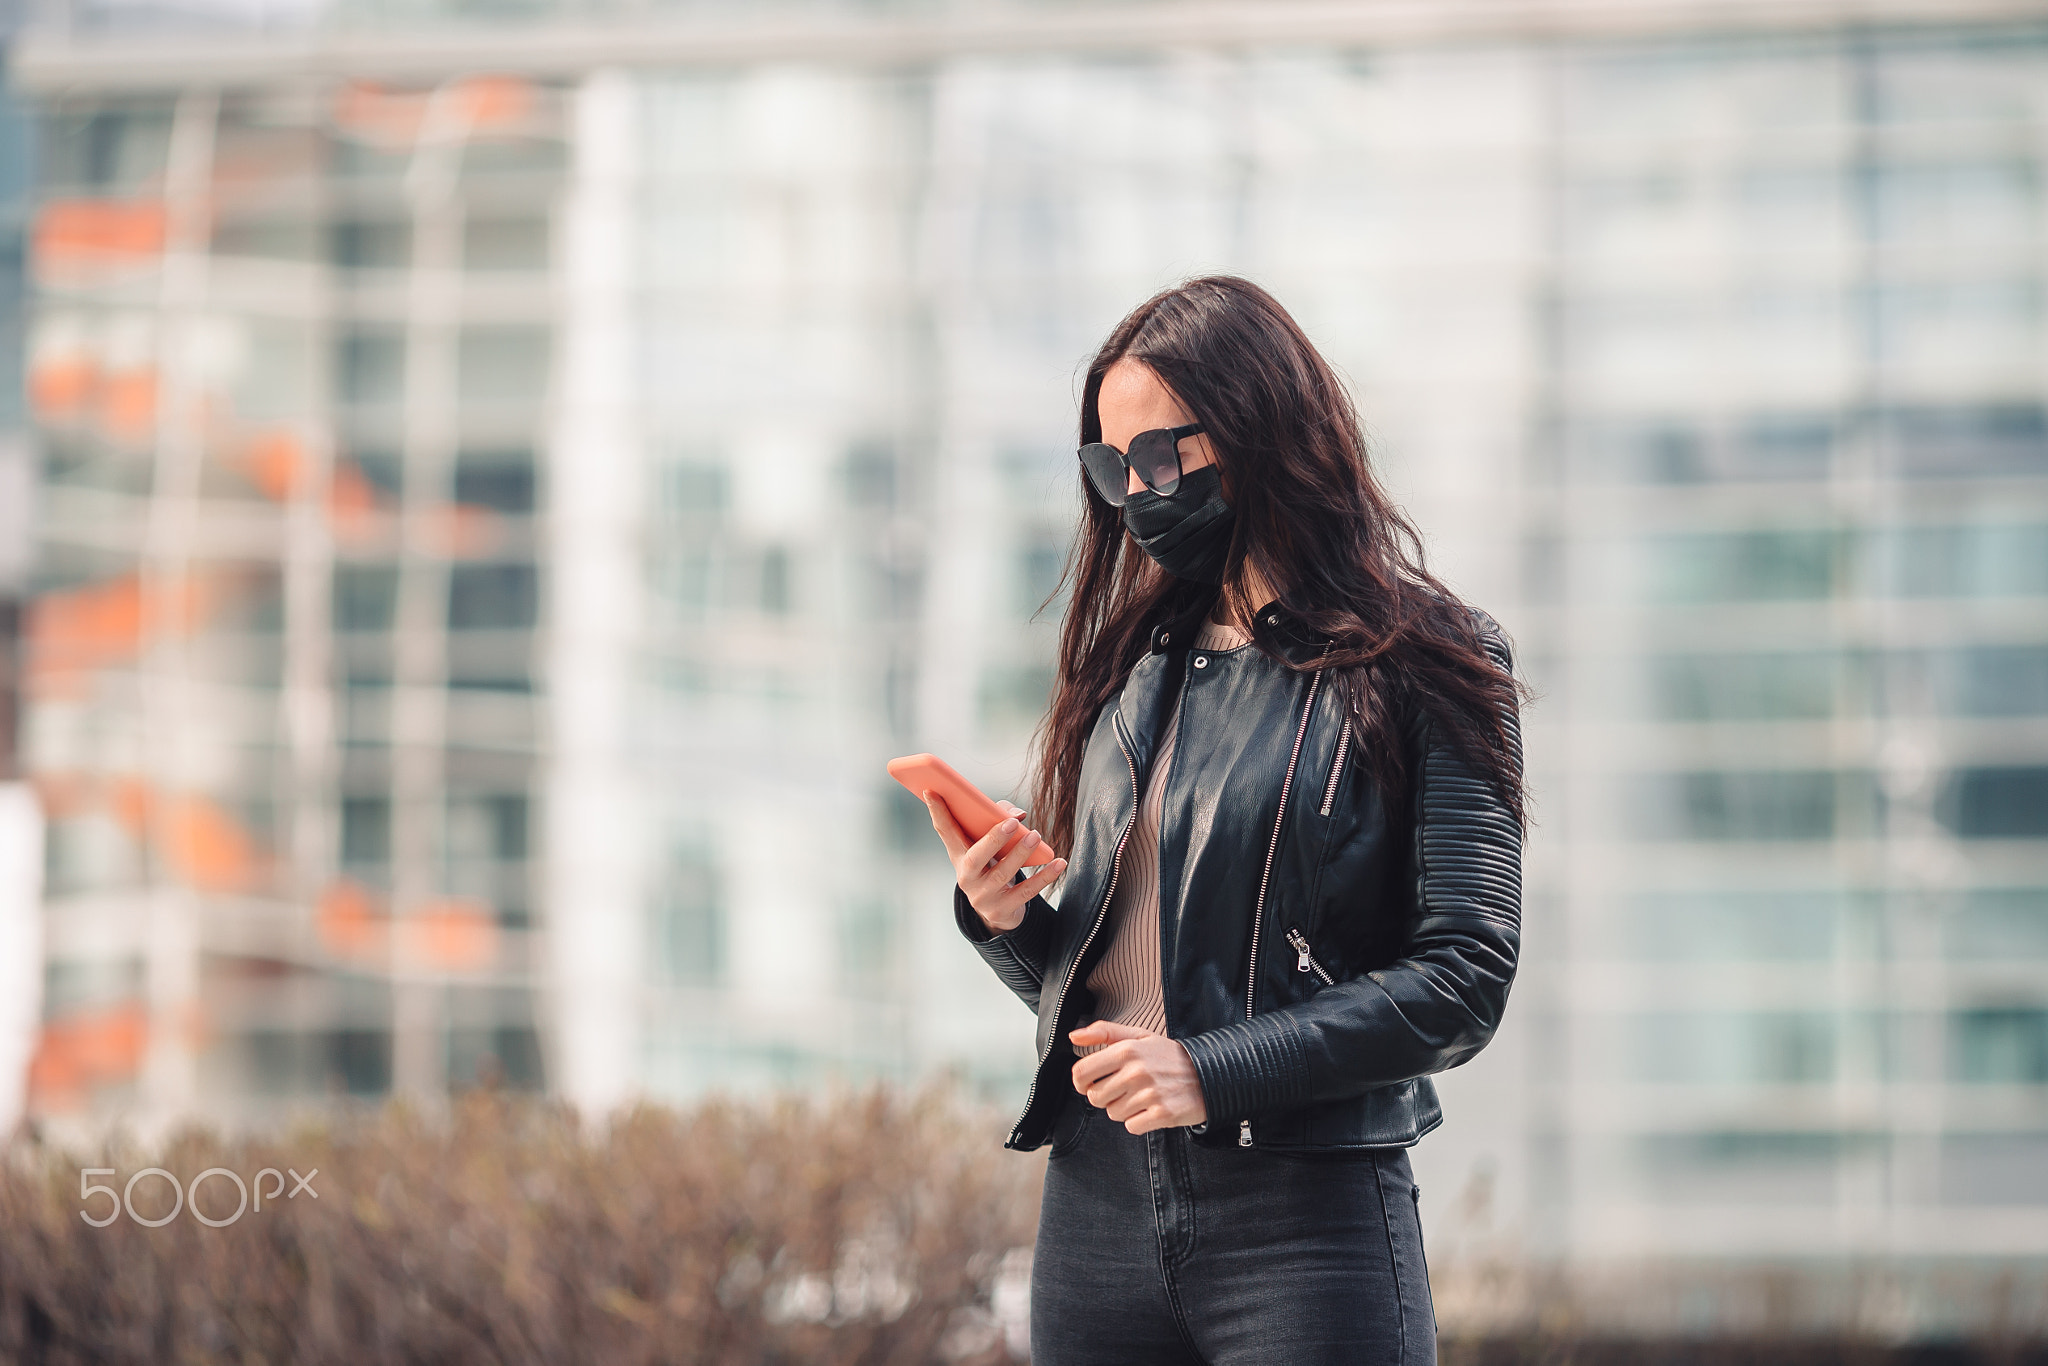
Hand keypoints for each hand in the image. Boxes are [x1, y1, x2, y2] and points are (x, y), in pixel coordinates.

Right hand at [925, 795, 1065, 934]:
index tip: (932, 790)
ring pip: (1002, 874)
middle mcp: (966, 877)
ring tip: (1035, 836)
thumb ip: (1001, 820)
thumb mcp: (992, 845)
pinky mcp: (1002, 910)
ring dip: (1020, 854)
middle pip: (976, 858)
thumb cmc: (994, 865)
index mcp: (959, 856)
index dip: (937, 811)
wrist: (999, 910)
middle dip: (993, 839)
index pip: (945, 832)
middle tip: (1012, 822)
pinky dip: (1044, 876)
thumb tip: (1019, 815)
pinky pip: (1025, 892)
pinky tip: (1058, 863)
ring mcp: (983, 896)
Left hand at [1068, 1021, 1207, 1133]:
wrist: (1209, 1074)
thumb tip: (1073, 1035)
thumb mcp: (1138, 1035)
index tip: (1090, 1083)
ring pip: (1113, 1113)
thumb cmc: (1169, 1056)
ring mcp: (1149, 1094)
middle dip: (1106, 1096)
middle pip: (1095, 1097)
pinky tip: (1151, 1109)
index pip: (1081, 1073)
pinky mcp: (1161, 1114)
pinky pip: (1132, 1126)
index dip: (1081, 1082)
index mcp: (1126, 1050)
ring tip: (1142, 1096)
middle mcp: (1135, 1072)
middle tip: (1125, 1088)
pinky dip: (1139, 1121)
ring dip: (1124, 1108)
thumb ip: (1104, 1032)